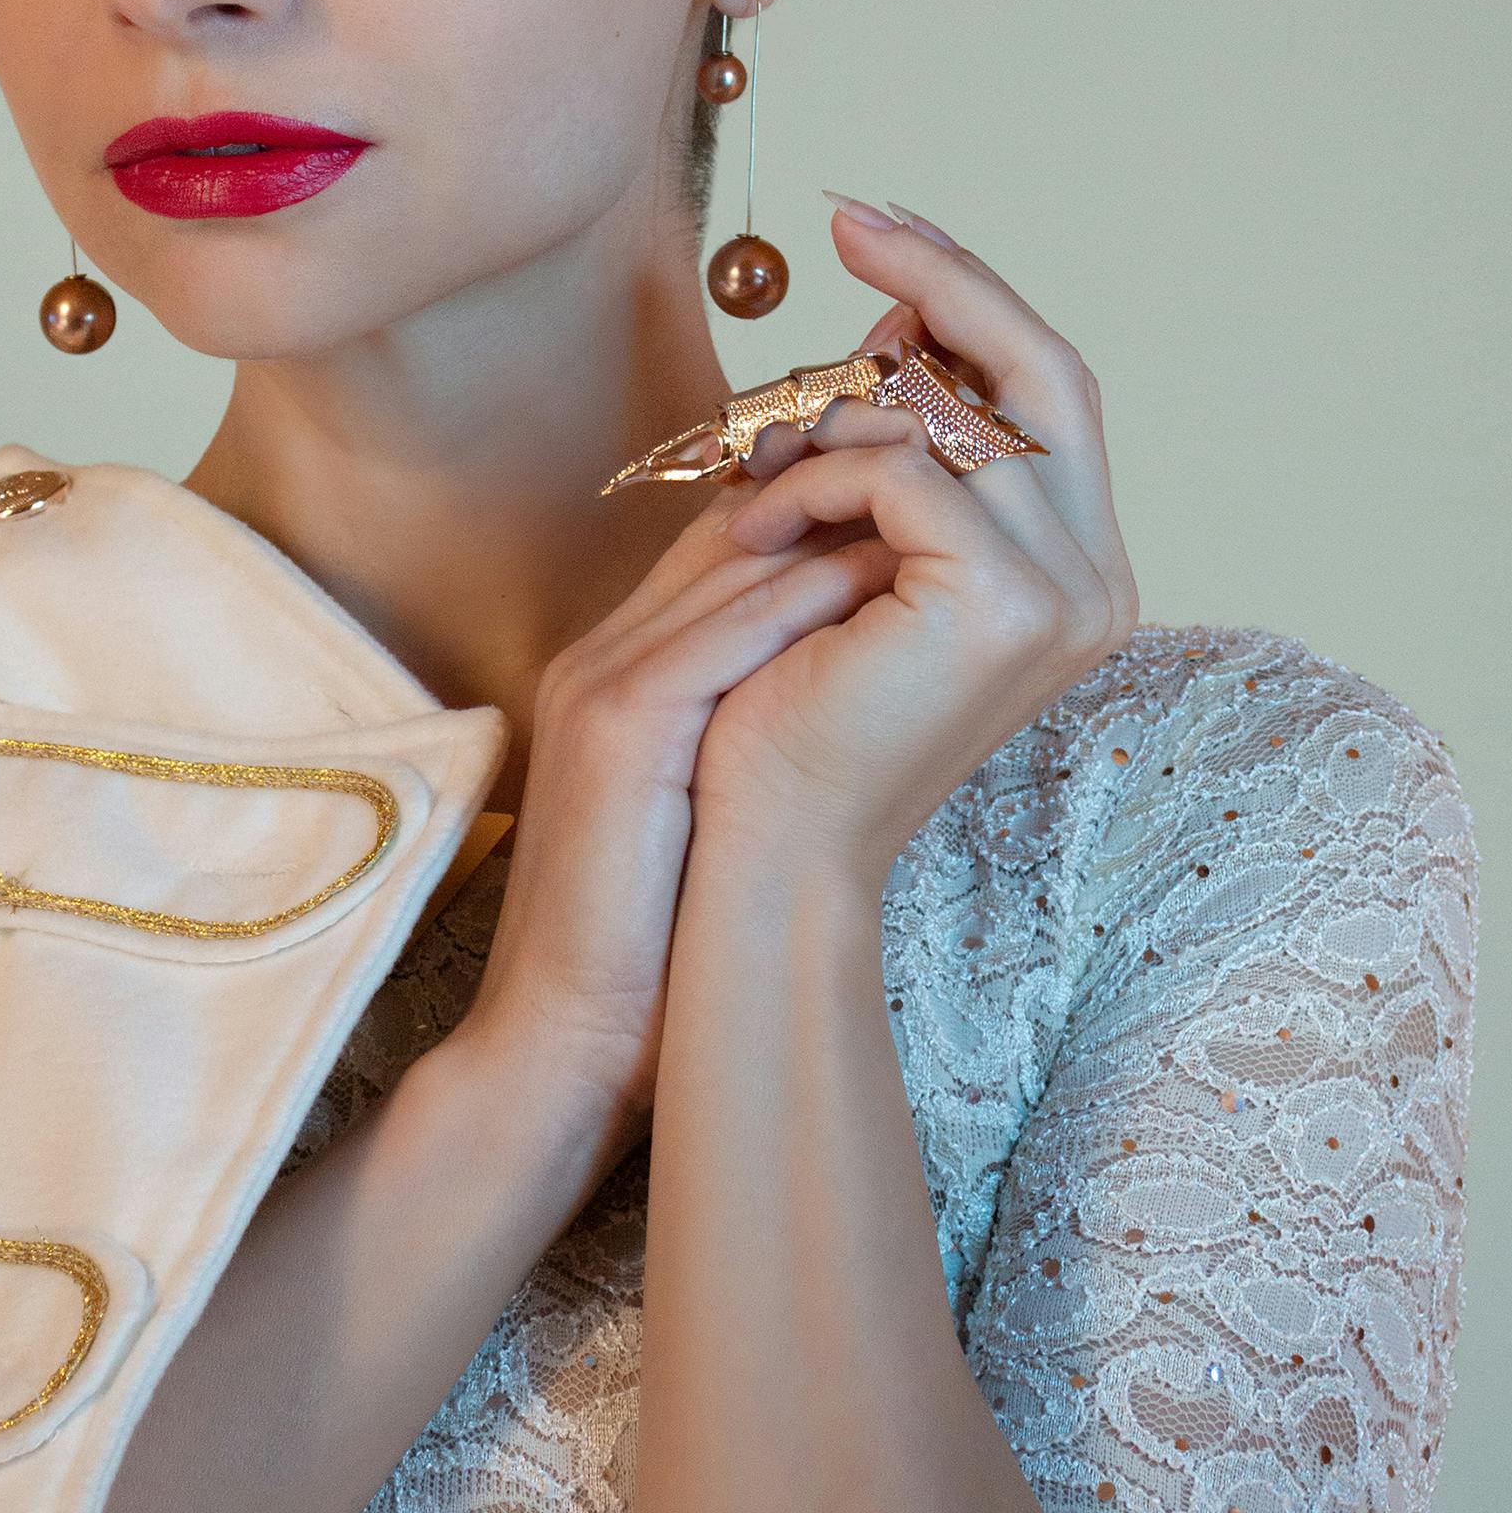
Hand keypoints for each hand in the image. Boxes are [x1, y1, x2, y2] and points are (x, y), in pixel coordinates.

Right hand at [465, 473, 903, 1139]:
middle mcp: (601, 655)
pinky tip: (889, 587)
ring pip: (730, 557)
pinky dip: (806, 603)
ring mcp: (602, 683)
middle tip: (946, 475)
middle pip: (729, 523)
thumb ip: (756, 724)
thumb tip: (870, 679)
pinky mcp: (620, 730)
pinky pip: (721, 634)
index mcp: (617, 668)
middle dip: (840, 489)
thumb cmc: (650, 936)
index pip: (728, 541)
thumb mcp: (706, 803)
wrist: (565, 1037)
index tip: (923, 500)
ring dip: (838, 525)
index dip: (826, 506)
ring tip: (938, 512)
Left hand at [693, 203, 1137, 886]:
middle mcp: (1099, 577)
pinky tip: (755, 530)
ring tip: (751, 471)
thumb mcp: (850, 543)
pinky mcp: (1005, 604)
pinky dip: (817, 479)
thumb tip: (901, 324)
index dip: (973, 297)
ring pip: (952, 416)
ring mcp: (1068, 594)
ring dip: (829, 418)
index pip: (1047, 387)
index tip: (886, 227)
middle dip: (946, 280)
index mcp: (1078, 564)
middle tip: (853, 219)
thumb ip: (894, 444)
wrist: (762, 841)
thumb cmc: (789, 703)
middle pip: (1042, 365)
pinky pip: (905, 470)